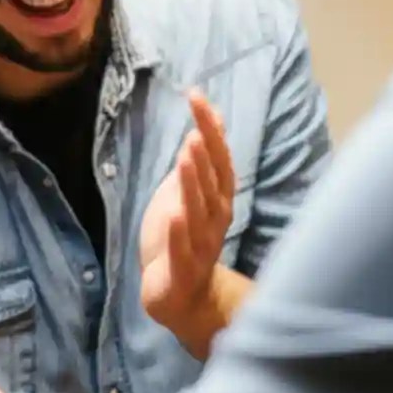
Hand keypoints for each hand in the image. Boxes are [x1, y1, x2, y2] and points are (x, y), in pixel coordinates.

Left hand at [139, 89, 235, 332]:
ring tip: (185, 157)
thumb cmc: (182, 237)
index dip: (210, 127)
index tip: (196, 97)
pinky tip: (174, 214)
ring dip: (193, 184)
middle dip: (205, 152)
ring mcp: (202, 245)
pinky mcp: (184, 270)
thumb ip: (201, 157)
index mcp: (217, 197)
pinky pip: (182, 250)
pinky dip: (178, 233)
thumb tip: (210, 117)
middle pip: (212, 181)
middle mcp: (215, 218)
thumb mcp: (189, 190)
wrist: (180, 295)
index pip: (218, 157)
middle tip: (193, 126)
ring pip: (199, 211)